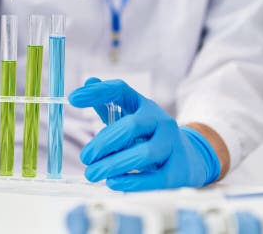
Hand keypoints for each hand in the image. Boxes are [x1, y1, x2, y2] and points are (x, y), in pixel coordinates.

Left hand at [68, 78, 220, 190]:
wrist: (190, 157)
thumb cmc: (149, 136)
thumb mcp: (130, 118)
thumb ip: (107, 104)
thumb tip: (89, 80)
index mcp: (143, 105)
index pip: (120, 90)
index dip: (97, 92)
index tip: (72, 99)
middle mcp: (160, 120)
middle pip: (131, 126)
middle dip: (104, 142)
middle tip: (85, 157)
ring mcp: (171, 144)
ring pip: (145, 154)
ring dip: (114, 164)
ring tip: (92, 174)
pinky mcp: (177, 170)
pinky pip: (155, 178)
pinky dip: (132, 181)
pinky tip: (113, 183)